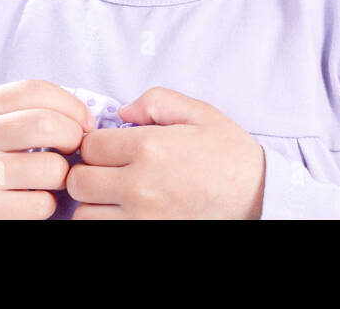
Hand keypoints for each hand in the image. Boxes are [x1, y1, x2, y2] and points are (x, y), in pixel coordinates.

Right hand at [0, 79, 94, 218]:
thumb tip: (82, 117)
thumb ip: (22, 109)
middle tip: (71, 150)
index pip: (37, 90)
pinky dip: (46, 204)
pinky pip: (41, 205)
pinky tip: (30, 200)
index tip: (84, 122)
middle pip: (49, 125)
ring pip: (52, 169)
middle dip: (73, 138)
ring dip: (61, 176)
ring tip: (48, 178)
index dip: (72, 104)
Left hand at [66, 86, 264, 218]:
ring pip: (84, 214)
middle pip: (79, 182)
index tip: (108, 147)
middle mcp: (140, 186)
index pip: (90, 146)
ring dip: (93, 203)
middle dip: (87, 172)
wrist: (260, 196)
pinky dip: (107, 221)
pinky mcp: (148, 237)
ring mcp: (143, 219)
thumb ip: (156, 101)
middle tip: (105, 170)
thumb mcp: (199, 113)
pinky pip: (105, 232)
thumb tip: (121, 111)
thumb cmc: (229, 155)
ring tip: (113, 194)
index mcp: (150, 148)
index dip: (95, 144)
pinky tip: (122, 211)